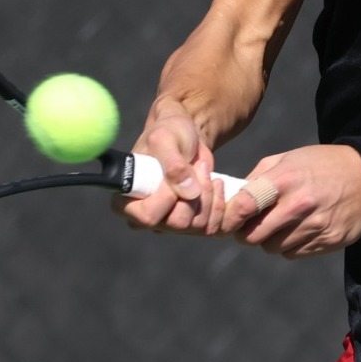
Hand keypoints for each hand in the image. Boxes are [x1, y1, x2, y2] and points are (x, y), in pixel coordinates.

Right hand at [116, 101, 223, 233]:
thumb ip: (172, 164)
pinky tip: (232, 189)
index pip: (148, 216)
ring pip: (199, 225)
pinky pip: (216, 227)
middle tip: (198, 166)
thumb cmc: (168, 134)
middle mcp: (148, 218)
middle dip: (196, 192)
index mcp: (127, 201)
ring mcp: (171, 223)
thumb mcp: (165, 140)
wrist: (187, 138)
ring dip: (211, 194)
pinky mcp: (193, 222)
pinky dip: (231, 209)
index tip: (178, 172)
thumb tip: (189, 192)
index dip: (167, 197)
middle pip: (178, 223)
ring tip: (204, 170)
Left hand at [222, 145, 360, 258]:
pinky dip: (289, 246)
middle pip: (254, 236)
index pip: (244, 205)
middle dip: (246, 233)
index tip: (230, 217)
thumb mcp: (287, 158)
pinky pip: (293, 254)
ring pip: (272, 248)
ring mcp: (315, 226)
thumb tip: (232, 199)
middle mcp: (300, 205)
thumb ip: (257, 178)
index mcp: (286, 179)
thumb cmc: (320, 165)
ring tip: (279, 225)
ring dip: (269, 240)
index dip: (231, 215)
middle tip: (249, 226)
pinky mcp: (327, 241)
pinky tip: (297, 230)